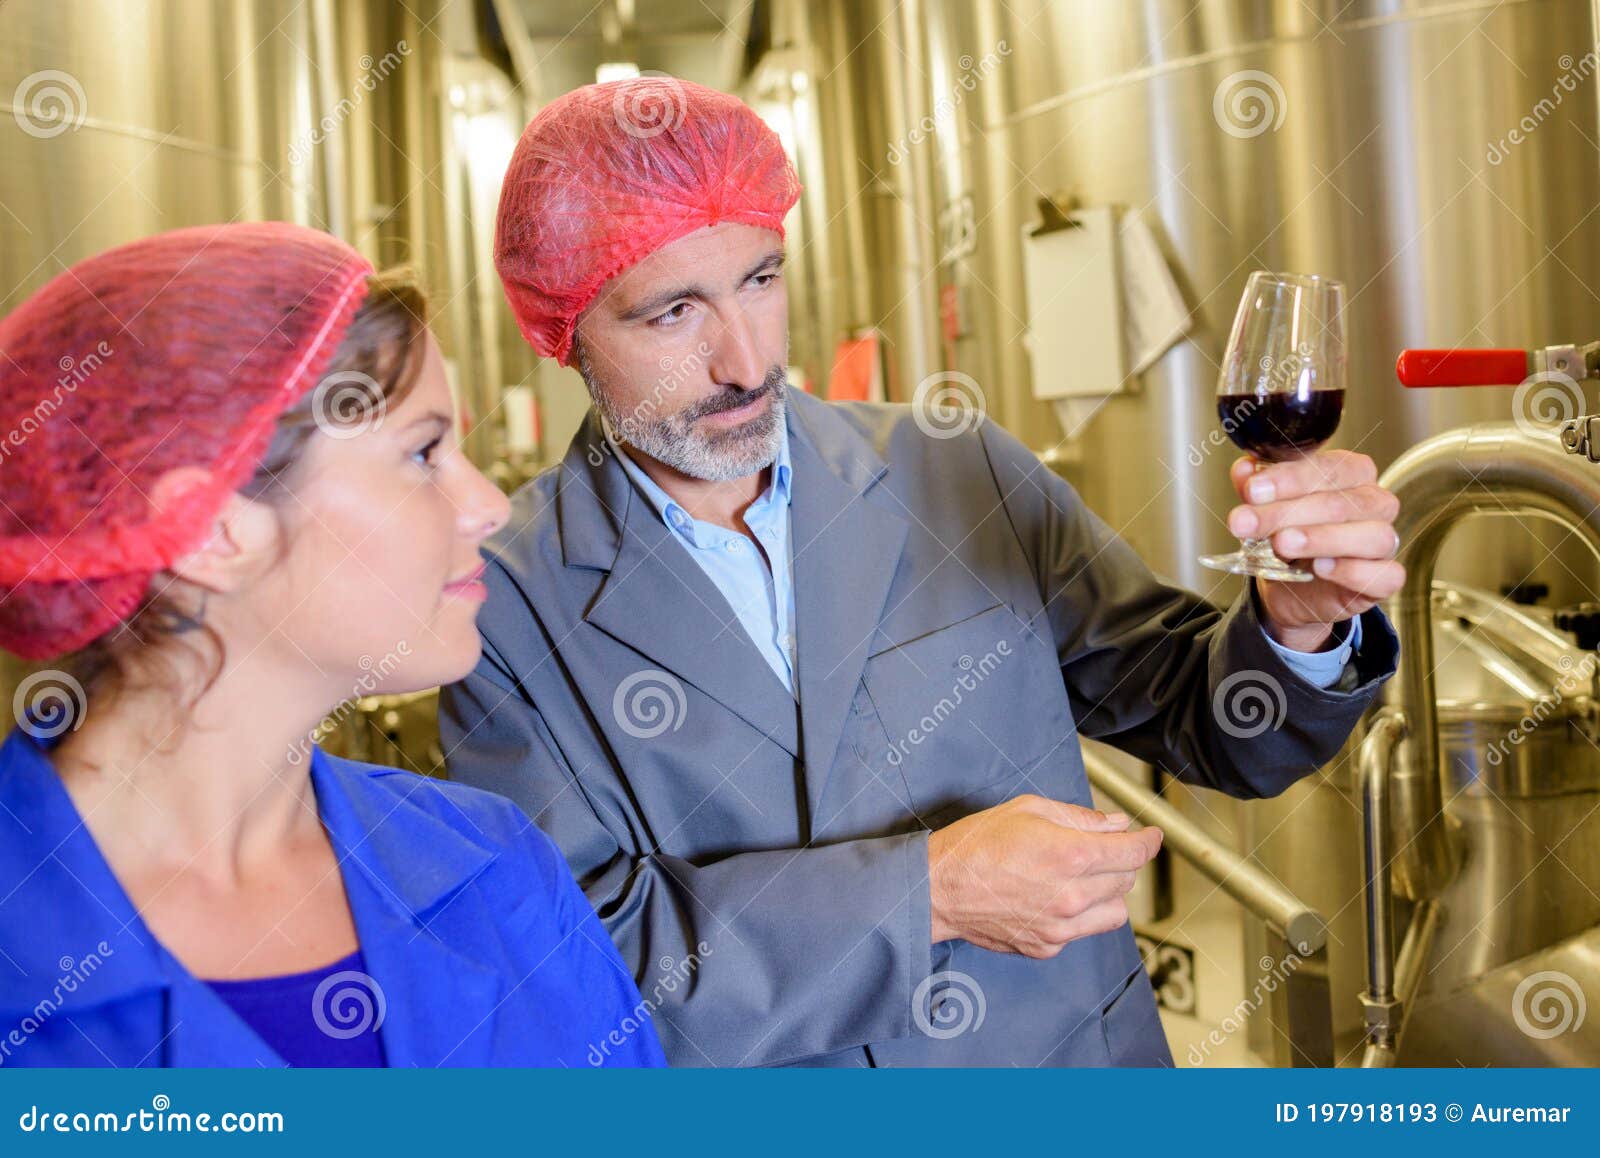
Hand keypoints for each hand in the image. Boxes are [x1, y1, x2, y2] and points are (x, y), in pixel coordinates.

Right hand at [927, 794, 1162, 956]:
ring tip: (1084, 878)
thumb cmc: (975, 845)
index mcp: (1071, 856)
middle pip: (1127, 881)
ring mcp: (1061, 927)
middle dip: (1123, 861)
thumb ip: (1079, 818)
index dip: (1148, 842)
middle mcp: (1073, 896)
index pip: (1133, 853)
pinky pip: (1083, 931)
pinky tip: (1055, 898)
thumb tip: (1113, 824)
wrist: (937, 889)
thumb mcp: (1028, 811)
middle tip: (1103, 848)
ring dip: (1109, 893)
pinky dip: (1080, 915)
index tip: (1151, 836)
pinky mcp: (1048, 946)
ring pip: (1115, 913)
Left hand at [1226, 450, 1405, 651]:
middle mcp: (1376, 503)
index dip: (1289, 479)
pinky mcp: (1387, 579)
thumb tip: (1244, 468)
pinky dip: (1353, 571)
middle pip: (1342, 503)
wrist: (1291, 587)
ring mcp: (1385, 542)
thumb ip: (1256, 489)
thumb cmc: (1288, 535)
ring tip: (1281, 543)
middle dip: (1288, 512)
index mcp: (1352, 473)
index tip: (1252, 491)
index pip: (1329, 468)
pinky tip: (1321, 568)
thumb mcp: (1267, 509)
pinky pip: (1386, 575)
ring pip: (1371, 536)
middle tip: (1247, 523)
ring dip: (1321, 539)